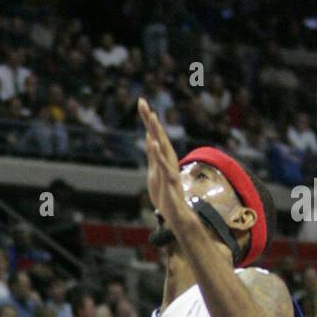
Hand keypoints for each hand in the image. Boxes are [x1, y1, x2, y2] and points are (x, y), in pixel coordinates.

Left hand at [138, 98, 194, 238]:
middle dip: (151, 120)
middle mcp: (168, 159)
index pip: (154, 134)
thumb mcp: (154, 171)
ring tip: (151, 118)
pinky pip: (164, 166)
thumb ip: (153, 154)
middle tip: (143, 103)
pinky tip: (154, 144)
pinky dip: (159, 155)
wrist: (176, 214)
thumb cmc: (165, 193)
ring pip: (163, 148)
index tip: (140, 102)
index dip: (148, 119)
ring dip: (157, 132)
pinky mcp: (169, 181)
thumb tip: (150, 137)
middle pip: (158, 136)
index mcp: (163, 157)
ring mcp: (169, 169)